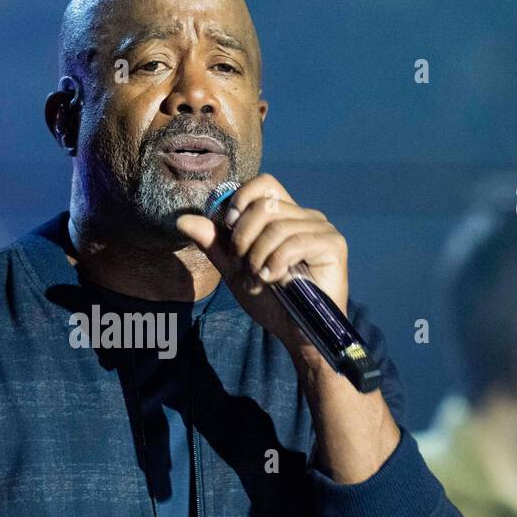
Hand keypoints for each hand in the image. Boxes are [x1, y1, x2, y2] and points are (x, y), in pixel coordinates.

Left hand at [176, 173, 348, 365]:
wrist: (295, 332)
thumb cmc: (270, 301)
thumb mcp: (234, 270)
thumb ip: (213, 244)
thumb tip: (182, 220)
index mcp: (285, 215)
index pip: (263, 184)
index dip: (241, 200)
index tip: (230, 228)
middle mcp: (305, 216)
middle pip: (264, 205)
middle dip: (244, 238)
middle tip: (246, 265)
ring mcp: (322, 228)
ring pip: (277, 226)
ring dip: (259, 257)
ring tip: (261, 278)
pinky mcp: (333, 244)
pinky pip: (296, 241)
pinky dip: (277, 262)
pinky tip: (275, 279)